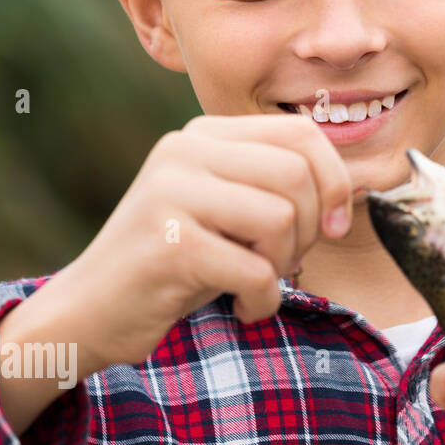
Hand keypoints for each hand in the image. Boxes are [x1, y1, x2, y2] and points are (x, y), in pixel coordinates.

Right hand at [68, 114, 351, 368]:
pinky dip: (263, 301)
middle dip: (310, 230)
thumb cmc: (179, 262)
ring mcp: (171, 193)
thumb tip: (351, 190)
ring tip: (256, 283)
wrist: (93, 311)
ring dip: (283, 266)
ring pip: (282, 219)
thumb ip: (278, 185)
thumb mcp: (230, 209)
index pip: (302, 133)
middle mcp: (183, 151)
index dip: (335, 181)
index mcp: (204, 135)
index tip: (333, 227)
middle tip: (284, 262)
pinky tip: (241, 307)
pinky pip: (256, 270)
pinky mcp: (169, 243)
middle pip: (297, 175)